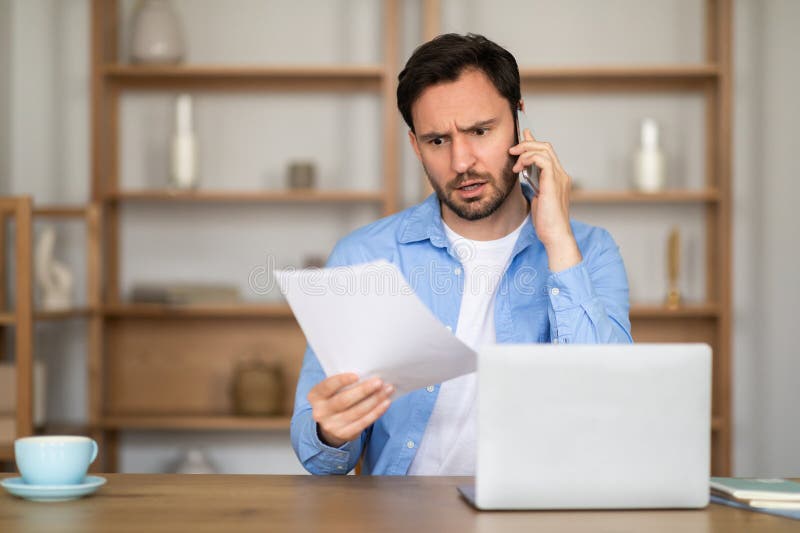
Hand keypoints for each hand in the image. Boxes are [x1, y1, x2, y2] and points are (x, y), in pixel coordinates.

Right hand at [307, 373, 393, 447]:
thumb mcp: (332, 391)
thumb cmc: (335, 399)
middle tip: (379, 382)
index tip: (357, 375)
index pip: (327, 386)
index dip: (341, 381)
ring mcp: (332, 425)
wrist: (330, 426)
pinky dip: (376, 412)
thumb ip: (342, 383)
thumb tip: (368, 374)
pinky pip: (363, 422)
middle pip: (344, 400)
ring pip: (357, 412)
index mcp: (315, 396)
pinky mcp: (344, 434)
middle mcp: (320, 412)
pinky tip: (385, 403)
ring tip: (387, 390)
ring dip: (375, 400)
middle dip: (363, 390)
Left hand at [509, 129, 581, 271]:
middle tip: (512, 150)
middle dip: (527, 144)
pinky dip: (529, 158)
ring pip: (544, 149)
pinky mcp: (553, 182)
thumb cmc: (546, 221)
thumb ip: (534, 184)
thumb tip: (524, 174)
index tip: (522, 137)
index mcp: (558, 178)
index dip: (534, 143)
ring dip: (526, 150)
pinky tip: (519, 168)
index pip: (547, 153)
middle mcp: (561, 175)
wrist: (555, 235)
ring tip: (514, 159)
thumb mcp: (537, 197)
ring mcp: (559, 177)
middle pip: (546, 147)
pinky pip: (542, 160)